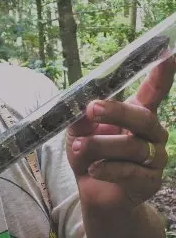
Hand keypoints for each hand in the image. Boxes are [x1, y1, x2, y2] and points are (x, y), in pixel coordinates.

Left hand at [66, 56, 175, 209]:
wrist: (94, 191)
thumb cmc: (88, 153)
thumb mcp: (78, 131)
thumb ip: (80, 117)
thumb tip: (79, 103)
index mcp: (135, 114)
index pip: (153, 92)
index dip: (161, 75)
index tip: (168, 54)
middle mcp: (151, 133)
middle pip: (142, 117)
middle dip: (115, 111)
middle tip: (91, 109)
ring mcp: (154, 158)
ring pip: (131, 147)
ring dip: (99, 145)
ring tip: (78, 147)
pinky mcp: (149, 182)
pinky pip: (129, 172)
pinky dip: (106, 169)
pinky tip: (93, 169)